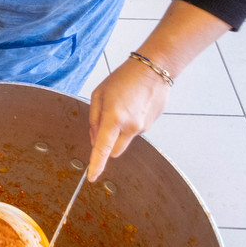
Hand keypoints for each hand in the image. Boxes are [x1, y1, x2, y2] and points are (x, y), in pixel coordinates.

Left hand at [87, 59, 169, 180]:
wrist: (153, 70)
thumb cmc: (122, 78)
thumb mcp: (98, 95)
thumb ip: (94, 120)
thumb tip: (96, 140)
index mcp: (114, 118)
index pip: (103, 148)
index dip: (96, 164)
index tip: (92, 176)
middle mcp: (130, 127)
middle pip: (114, 152)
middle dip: (106, 147)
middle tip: (101, 127)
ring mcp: (143, 128)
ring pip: (124, 141)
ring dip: (118, 132)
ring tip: (119, 108)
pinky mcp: (150, 126)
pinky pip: (134, 131)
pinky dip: (128, 125)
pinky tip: (130, 107)